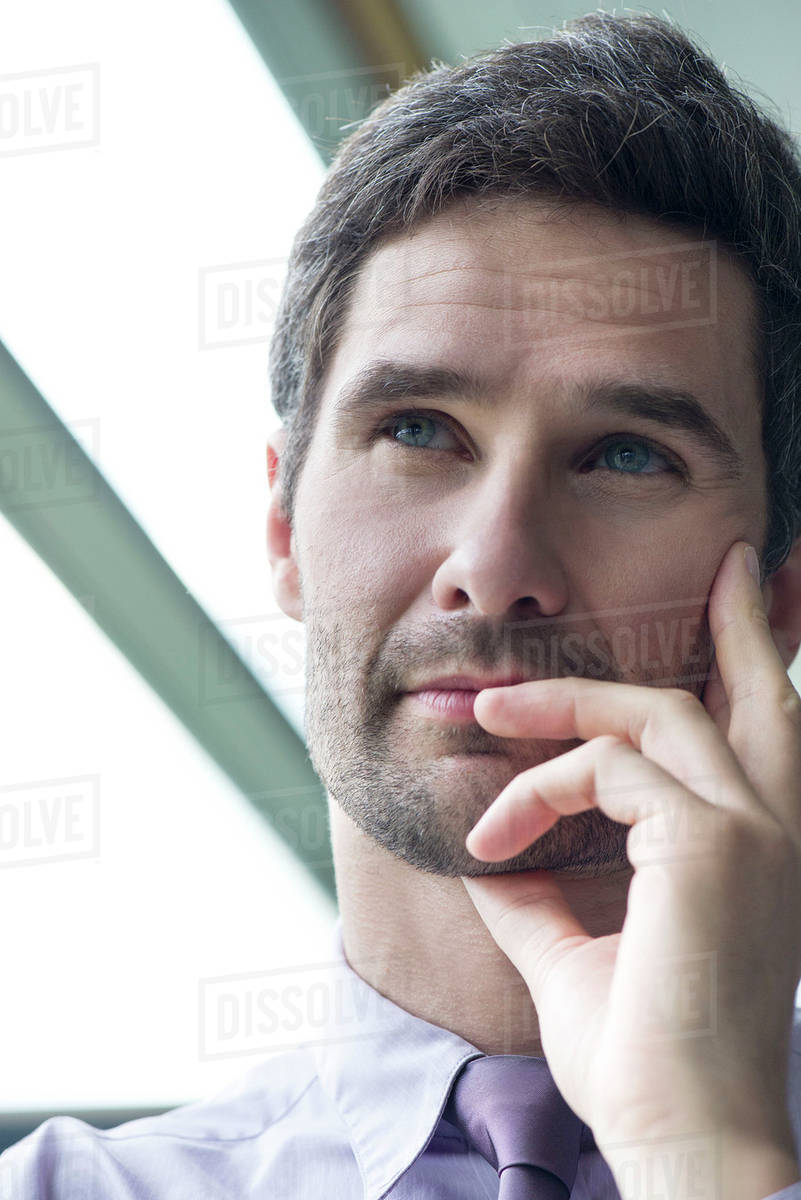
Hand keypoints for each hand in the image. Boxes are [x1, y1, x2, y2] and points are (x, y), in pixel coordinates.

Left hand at [460, 541, 800, 1193]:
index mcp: (766, 853)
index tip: (745, 595)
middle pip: (756, 692)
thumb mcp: (581, 955)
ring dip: (564, 708)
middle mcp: (778, 831)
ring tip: (491, 708)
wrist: (685, 1143)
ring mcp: (752, 831)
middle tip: (728, 562)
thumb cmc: (648, 1060)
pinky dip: (539, 788)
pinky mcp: (706, 843)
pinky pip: (604, 769)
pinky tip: (496, 835)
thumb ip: (543, 893)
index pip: (768, 734)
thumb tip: (491, 857)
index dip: (759, 658)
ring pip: (655, 717)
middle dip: (739, 622)